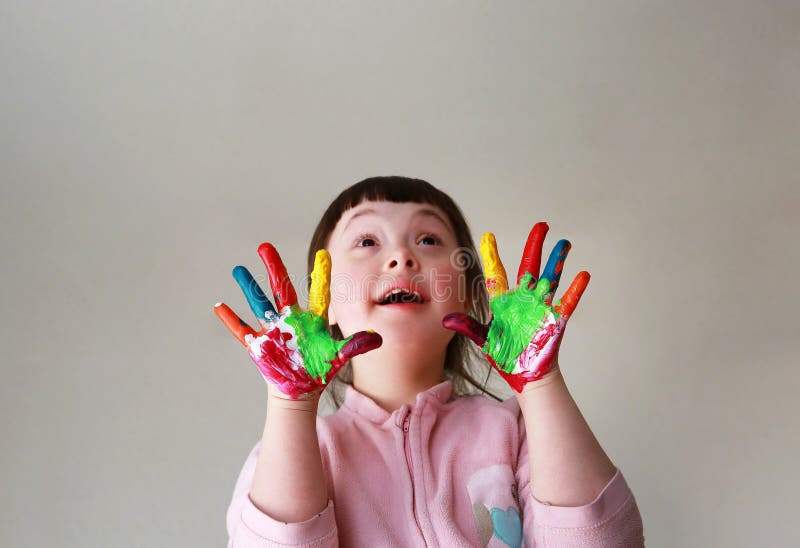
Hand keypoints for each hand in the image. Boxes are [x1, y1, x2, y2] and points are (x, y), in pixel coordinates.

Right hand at [214, 243, 381, 399]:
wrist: (300, 389)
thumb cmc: (319, 369)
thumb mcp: (338, 356)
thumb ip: (355, 345)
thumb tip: (377, 338)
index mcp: (312, 319)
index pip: (319, 292)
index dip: (321, 274)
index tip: (324, 253)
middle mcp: (291, 318)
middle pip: (281, 288)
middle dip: (273, 267)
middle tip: (265, 246)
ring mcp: (274, 330)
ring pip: (259, 303)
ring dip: (248, 287)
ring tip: (238, 269)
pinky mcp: (260, 344)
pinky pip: (242, 330)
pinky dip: (231, 320)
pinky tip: (219, 306)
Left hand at [443, 222, 588, 392]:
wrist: (525, 375)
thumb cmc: (506, 356)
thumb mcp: (484, 339)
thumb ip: (468, 327)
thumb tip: (446, 320)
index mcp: (503, 302)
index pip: (496, 273)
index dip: (492, 254)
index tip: (487, 236)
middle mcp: (523, 299)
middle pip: (529, 266)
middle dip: (535, 246)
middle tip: (541, 225)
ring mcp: (540, 307)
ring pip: (551, 278)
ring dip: (557, 261)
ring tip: (564, 243)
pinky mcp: (554, 320)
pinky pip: (567, 302)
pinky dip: (574, 290)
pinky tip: (582, 275)